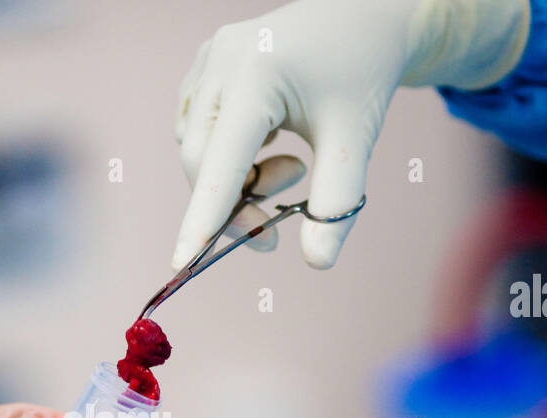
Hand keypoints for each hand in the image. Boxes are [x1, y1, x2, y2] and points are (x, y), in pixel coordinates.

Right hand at [173, 0, 528, 269]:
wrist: (363, 16)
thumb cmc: (362, 74)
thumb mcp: (355, 139)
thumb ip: (337, 203)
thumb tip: (318, 262)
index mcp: (257, 74)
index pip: (219, 164)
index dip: (201, 219)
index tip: (183, 264)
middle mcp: (220, 62)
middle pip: (202, 163)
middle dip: (239, 202)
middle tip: (286, 208)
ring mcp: (207, 60)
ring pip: (197, 150)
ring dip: (238, 179)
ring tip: (291, 162)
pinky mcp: (203, 64)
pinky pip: (197, 129)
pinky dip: (226, 155)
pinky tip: (267, 139)